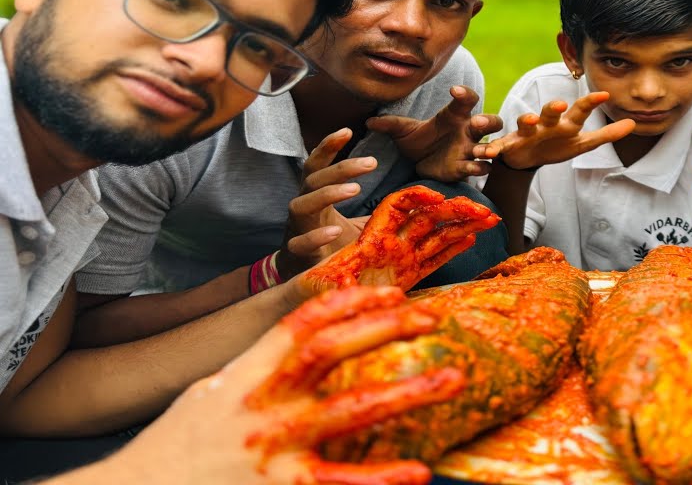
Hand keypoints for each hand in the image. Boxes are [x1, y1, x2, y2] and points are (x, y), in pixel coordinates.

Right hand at [101, 287, 464, 484]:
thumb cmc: (176, 450)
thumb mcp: (210, 396)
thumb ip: (257, 372)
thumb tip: (303, 344)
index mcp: (243, 378)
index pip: (300, 324)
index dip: (347, 300)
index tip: (387, 287)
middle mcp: (260, 406)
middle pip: (330, 352)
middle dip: (383, 327)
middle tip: (430, 312)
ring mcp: (273, 449)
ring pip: (351, 410)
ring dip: (408, 392)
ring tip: (454, 378)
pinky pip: (342, 481)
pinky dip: (381, 478)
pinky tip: (419, 471)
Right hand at [278, 129, 373, 280]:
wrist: (307, 277)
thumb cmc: (336, 244)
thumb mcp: (362, 224)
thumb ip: (383, 211)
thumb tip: (417, 201)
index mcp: (316, 195)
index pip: (318, 165)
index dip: (329, 146)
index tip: (347, 130)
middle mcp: (303, 207)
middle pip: (314, 179)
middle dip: (341, 168)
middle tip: (371, 163)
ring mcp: (296, 229)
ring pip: (301, 204)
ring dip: (327, 194)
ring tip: (355, 189)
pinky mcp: (295, 253)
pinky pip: (300, 242)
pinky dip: (317, 236)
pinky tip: (336, 230)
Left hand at [297, 185, 500, 296]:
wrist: (312, 304)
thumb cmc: (315, 291)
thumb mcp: (324, 284)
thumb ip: (340, 283)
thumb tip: (356, 287)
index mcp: (371, 240)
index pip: (396, 207)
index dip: (417, 197)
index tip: (437, 198)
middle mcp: (390, 244)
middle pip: (427, 218)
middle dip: (456, 210)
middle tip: (483, 209)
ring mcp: (400, 259)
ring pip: (437, 236)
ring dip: (463, 226)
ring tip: (490, 220)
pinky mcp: (406, 276)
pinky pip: (433, 259)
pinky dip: (453, 249)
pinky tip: (472, 240)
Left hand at [367, 85, 501, 180]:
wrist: (419, 164)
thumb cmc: (417, 141)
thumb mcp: (401, 131)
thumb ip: (388, 124)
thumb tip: (369, 121)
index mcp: (454, 116)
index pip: (467, 100)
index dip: (464, 93)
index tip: (454, 90)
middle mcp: (467, 131)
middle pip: (490, 121)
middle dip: (488, 121)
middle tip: (479, 123)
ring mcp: (469, 150)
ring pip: (490, 146)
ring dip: (489, 148)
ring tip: (482, 151)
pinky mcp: (465, 168)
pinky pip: (479, 168)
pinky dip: (479, 168)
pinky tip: (473, 168)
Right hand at [475, 91, 634, 170]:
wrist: (527, 159)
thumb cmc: (557, 146)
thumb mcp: (583, 143)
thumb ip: (607, 134)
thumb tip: (634, 123)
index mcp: (565, 124)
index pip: (580, 111)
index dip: (591, 102)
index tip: (604, 94)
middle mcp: (546, 124)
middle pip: (550, 113)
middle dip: (553, 108)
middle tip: (560, 103)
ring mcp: (526, 133)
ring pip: (525, 124)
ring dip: (526, 120)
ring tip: (529, 120)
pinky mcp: (509, 146)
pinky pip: (500, 147)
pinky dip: (493, 149)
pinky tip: (488, 154)